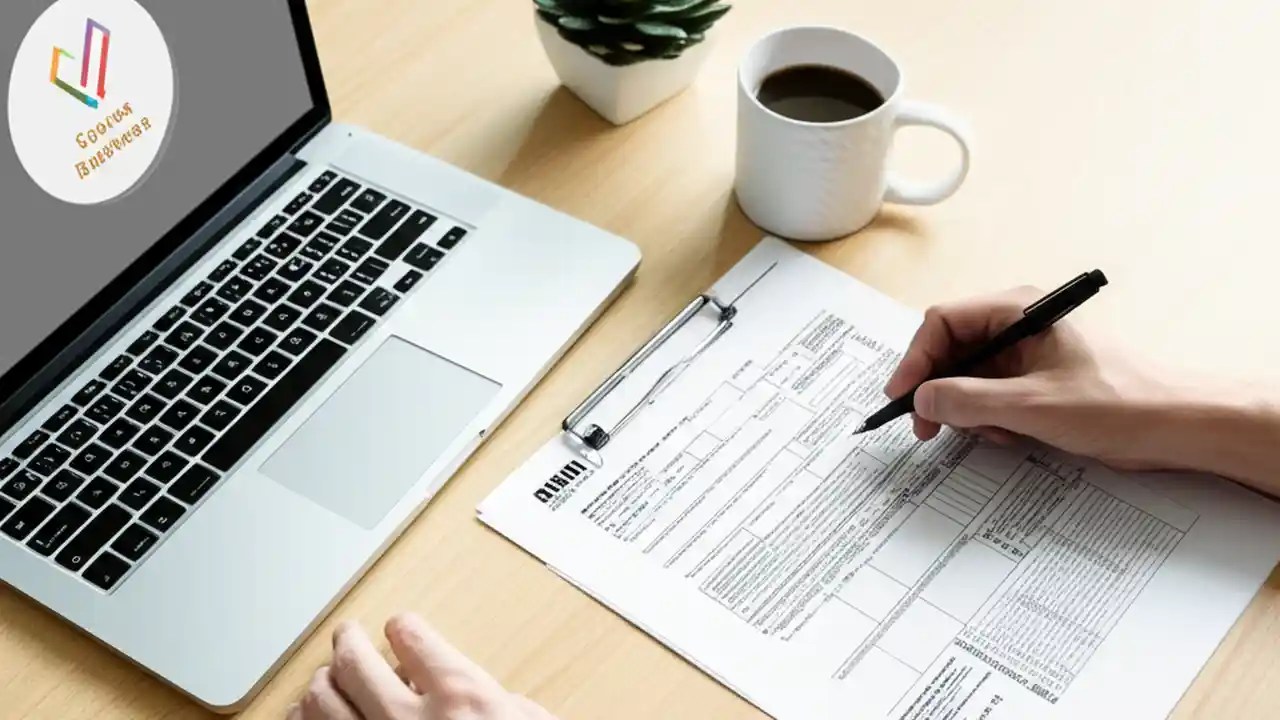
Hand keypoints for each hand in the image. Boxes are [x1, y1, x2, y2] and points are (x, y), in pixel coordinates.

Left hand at [288, 613, 557, 719]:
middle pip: (355, 661)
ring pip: (321, 701)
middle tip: (348, 636)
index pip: (410, 636)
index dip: (403, 630)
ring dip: (319, 682)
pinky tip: (304, 717)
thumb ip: (503, 707)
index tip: (401, 630)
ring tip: (324, 677)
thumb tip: (491, 700)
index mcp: (461, 696)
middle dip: (348, 642)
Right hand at [884, 286, 1179, 468]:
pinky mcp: (1035, 382)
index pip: (943, 322)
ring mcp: (1027, 355)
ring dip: (966, 410)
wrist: (1175, 426)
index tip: (902, 397)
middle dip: (938, 390)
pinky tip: (1008, 436)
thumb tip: (921, 400)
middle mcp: (1018, 325)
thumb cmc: (1117, 403)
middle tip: (927, 428)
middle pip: (951, 350)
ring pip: (968, 377)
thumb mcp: (1031, 406)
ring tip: (989, 434)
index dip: (916, 360)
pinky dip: (988, 419)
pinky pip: (990, 396)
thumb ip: (968, 401)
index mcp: (1018, 310)